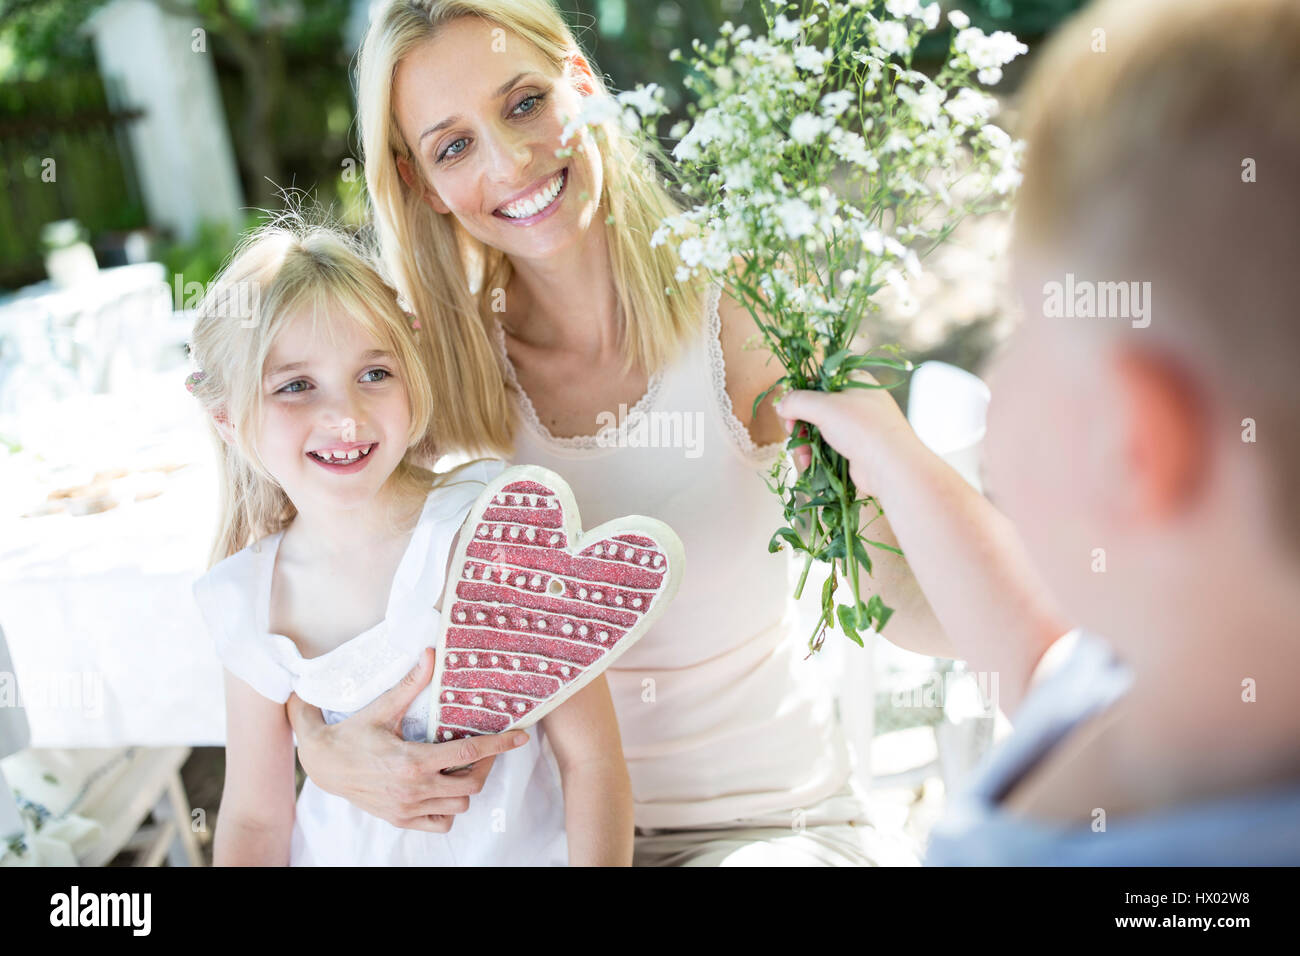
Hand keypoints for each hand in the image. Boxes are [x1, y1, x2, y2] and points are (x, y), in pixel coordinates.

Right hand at [286, 646, 530, 831]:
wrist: (323, 765)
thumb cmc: (353, 734)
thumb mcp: (383, 708)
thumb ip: (411, 684)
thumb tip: (431, 654)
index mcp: (413, 761)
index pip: (468, 752)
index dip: (499, 745)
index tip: (520, 737)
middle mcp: (414, 789)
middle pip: (471, 784)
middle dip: (485, 766)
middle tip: (484, 749)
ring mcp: (408, 808)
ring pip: (459, 806)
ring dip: (467, 787)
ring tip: (462, 766)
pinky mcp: (401, 819)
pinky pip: (440, 824)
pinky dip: (449, 810)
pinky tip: (444, 789)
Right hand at [774, 371, 917, 494]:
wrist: (891, 466)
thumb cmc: (862, 428)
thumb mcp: (824, 406)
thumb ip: (797, 401)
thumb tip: (780, 405)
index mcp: (854, 382)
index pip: (817, 382)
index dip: (799, 395)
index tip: (788, 409)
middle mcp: (856, 402)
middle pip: (815, 408)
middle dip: (799, 423)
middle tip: (793, 433)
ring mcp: (856, 427)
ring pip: (818, 431)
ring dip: (804, 443)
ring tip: (802, 455)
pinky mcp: (854, 450)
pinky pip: (827, 448)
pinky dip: (815, 455)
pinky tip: (809, 463)